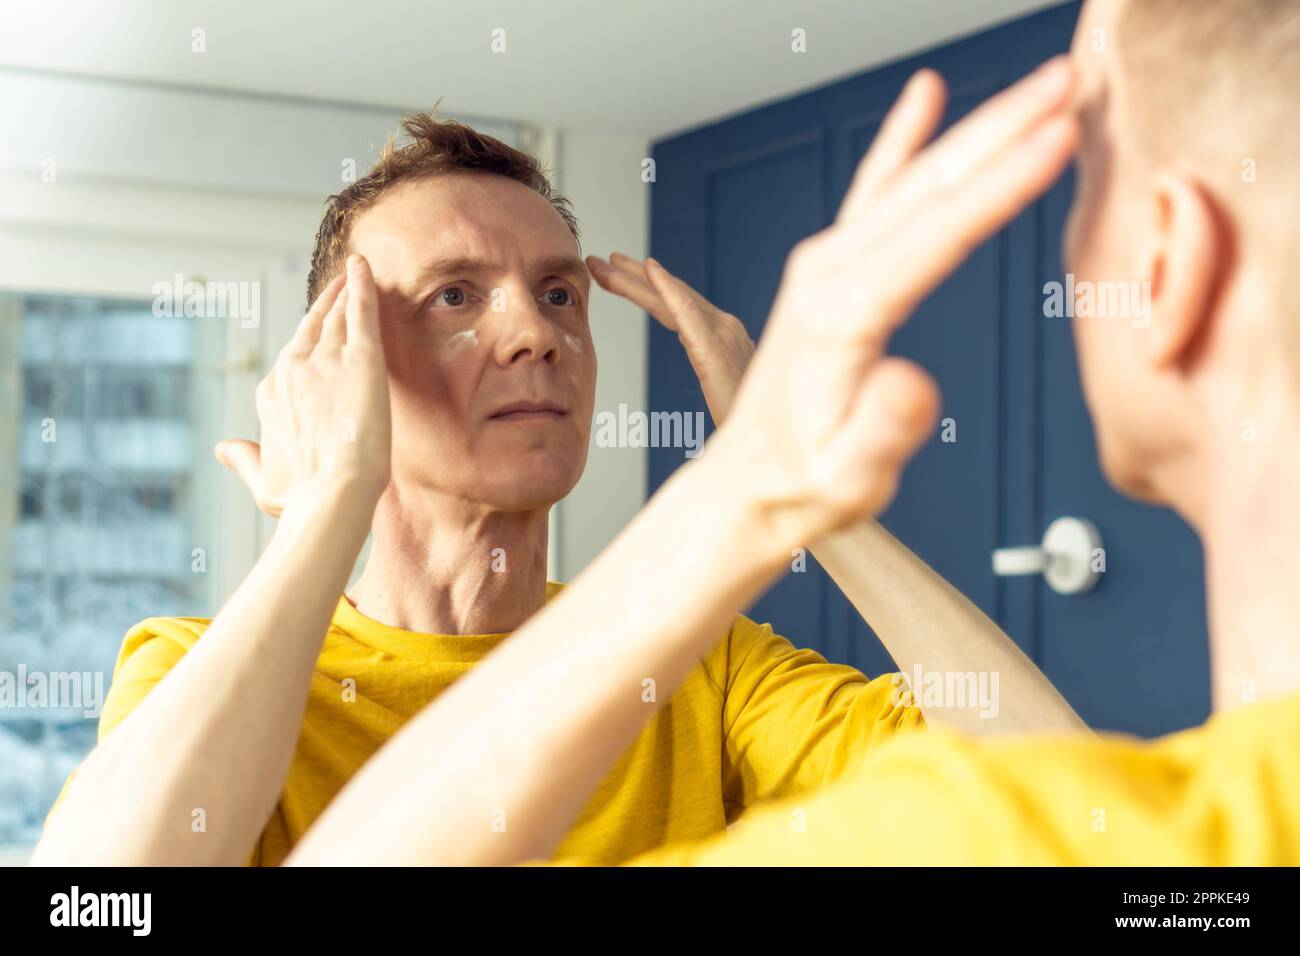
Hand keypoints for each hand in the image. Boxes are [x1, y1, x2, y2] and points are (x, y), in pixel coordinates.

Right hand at [215, 254, 391, 515]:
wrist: (334, 493)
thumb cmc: (302, 497)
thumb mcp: (264, 479)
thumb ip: (244, 459)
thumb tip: (223, 449)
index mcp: (272, 393)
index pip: (292, 358)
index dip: (307, 344)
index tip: (317, 332)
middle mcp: (294, 369)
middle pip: (311, 327)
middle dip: (324, 304)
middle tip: (336, 285)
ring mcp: (326, 361)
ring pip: (337, 316)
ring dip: (345, 292)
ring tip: (355, 272)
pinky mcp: (362, 360)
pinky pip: (362, 313)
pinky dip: (362, 286)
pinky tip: (364, 267)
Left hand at [586, 253, 754, 423]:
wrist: (772, 435)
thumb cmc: (748, 420)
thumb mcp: (725, 390)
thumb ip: (712, 368)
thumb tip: (695, 361)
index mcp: (724, 338)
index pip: (677, 306)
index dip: (647, 288)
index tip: (617, 273)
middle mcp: (725, 327)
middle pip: (671, 295)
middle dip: (634, 276)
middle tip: (600, 260)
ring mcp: (722, 335)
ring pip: (671, 299)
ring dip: (636, 278)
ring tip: (608, 262)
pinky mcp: (714, 348)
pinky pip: (686, 312)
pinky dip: (666, 288)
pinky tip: (649, 269)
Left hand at [711, 58, 1078, 547]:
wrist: (750, 482)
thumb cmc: (805, 483)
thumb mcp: (849, 478)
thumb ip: (882, 431)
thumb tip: (913, 384)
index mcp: (842, 317)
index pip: (936, 235)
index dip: (1001, 184)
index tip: (1058, 137)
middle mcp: (829, 275)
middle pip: (928, 187)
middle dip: (1002, 128)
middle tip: (1070, 81)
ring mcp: (826, 264)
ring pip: (911, 179)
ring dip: (976, 127)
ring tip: (1039, 85)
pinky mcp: (829, 268)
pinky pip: (873, 191)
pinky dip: (901, 140)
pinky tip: (923, 96)